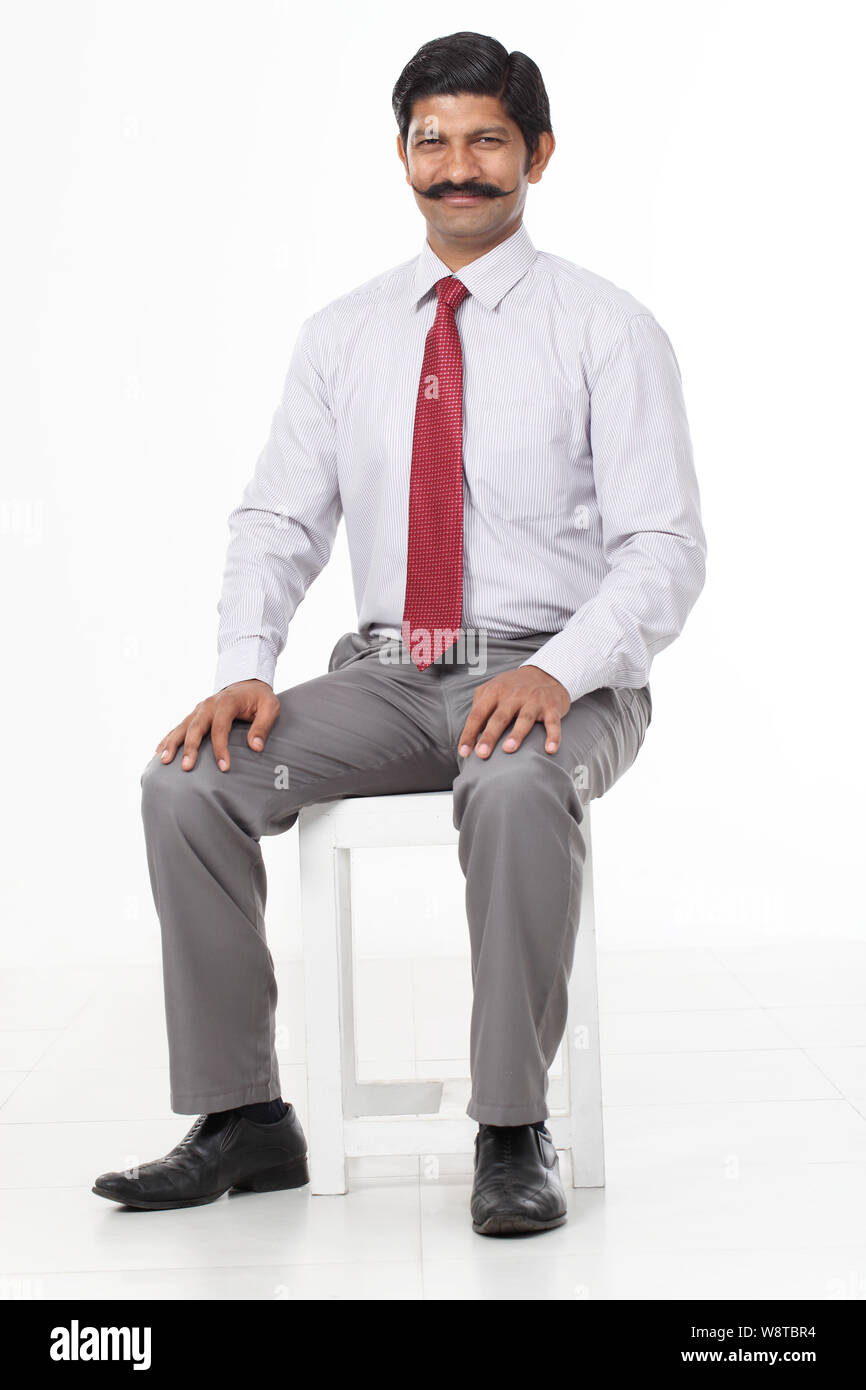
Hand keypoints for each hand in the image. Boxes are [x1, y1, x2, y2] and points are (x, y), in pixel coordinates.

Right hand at [155, 679, 280, 772]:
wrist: (247, 682)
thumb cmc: (259, 697)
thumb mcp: (270, 707)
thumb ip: (263, 726)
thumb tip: (255, 747)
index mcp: (226, 703)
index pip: (221, 727)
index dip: (221, 748)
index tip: (224, 767)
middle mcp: (208, 705)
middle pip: (196, 727)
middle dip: (190, 748)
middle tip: (186, 767)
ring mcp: (199, 710)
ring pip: (182, 727)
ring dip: (172, 744)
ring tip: (163, 761)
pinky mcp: (194, 715)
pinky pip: (178, 728)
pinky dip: (168, 740)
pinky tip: (159, 753)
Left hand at [457, 665, 570, 758]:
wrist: (546, 674)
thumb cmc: (513, 689)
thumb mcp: (492, 690)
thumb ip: (479, 708)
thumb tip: (469, 736)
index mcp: (495, 692)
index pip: (478, 714)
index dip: (469, 733)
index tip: (463, 752)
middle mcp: (514, 695)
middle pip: (499, 717)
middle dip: (489, 736)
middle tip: (481, 754)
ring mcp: (534, 701)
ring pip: (524, 719)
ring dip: (517, 734)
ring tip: (508, 749)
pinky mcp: (552, 708)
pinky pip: (552, 723)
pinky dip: (553, 736)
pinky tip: (550, 750)